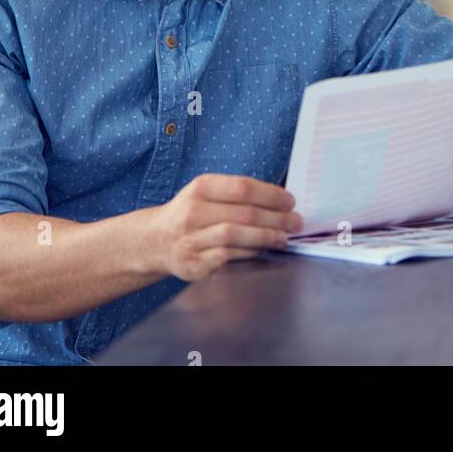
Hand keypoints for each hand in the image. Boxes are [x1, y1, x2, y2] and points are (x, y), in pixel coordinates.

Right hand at [151, 174, 303, 281]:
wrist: (156, 240)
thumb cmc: (193, 214)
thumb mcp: (207, 194)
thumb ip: (237, 195)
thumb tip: (280, 201)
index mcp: (200, 188)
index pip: (242, 187)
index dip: (270, 194)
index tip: (290, 201)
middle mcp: (193, 212)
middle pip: (243, 213)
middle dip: (276, 218)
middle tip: (296, 222)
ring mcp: (191, 239)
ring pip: (235, 235)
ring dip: (265, 236)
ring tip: (284, 238)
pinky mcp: (193, 263)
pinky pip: (227, 257)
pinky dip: (248, 253)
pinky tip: (262, 251)